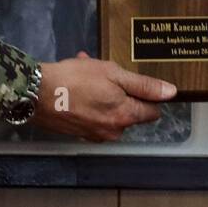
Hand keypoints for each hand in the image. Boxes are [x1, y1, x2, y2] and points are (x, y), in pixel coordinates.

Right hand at [33, 51, 175, 141]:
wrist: (36, 93)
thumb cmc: (76, 79)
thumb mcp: (113, 74)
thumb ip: (144, 86)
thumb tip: (171, 93)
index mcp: (125, 117)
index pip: (152, 111)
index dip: (148, 94)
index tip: (135, 80)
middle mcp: (112, 132)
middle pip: (128, 110)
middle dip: (120, 90)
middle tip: (104, 71)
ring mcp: (94, 135)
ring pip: (108, 110)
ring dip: (103, 92)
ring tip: (86, 71)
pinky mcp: (78, 133)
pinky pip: (92, 114)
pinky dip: (89, 100)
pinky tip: (76, 82)